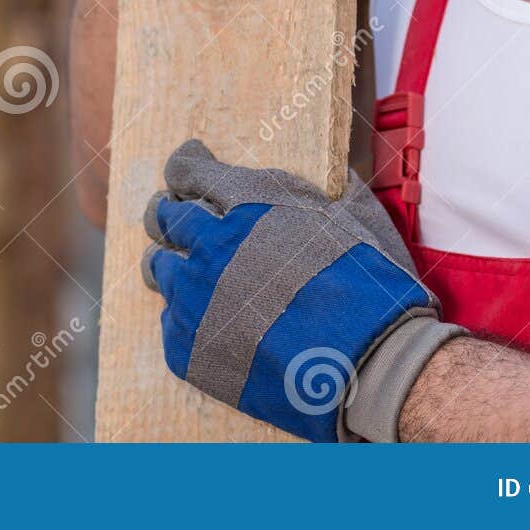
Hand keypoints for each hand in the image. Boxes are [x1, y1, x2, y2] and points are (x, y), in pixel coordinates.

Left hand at [142, 140, 465, 441]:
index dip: (186, 166)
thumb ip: (325, 190)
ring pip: (159, 268)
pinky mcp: (188, 348)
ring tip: (191, 269)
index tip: (188, 164)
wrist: (369, 365)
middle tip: (178, 217)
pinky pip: (171, 320)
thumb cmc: (370, 285)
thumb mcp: (355, 216)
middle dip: (170, 213)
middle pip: (163, 218)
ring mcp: (194, 299)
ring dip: (173, 262)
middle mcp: (209, 245)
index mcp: (245, 203)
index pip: (187, 170)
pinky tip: (211, 320)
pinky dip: (187, 314)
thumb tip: (334, 175)